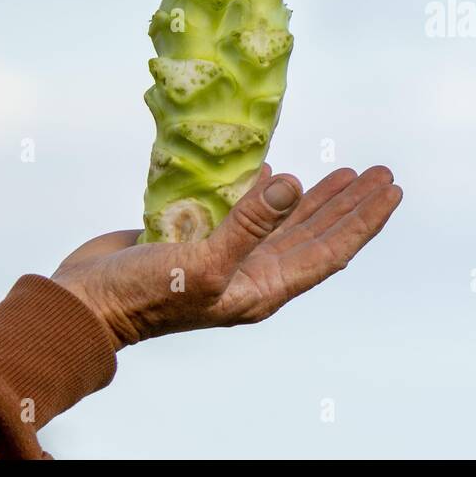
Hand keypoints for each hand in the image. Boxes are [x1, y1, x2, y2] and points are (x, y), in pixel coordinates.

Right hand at [51, 165, 402, 349]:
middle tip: (380, 172)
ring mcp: (228, 256)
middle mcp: (253, 273)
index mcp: (263, 288)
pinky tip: (279, 171)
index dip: (363, 221)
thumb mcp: (204, 262)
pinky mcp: (200, 238)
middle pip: (316, 234)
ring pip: (287, 223)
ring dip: (316, 198)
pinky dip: (266, 191)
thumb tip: (294, 182)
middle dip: (349, 204)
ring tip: (346, 172)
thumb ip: (251, 222)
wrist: (83, 305)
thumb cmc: (145, 296)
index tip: (392, 190)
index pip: (330, 251)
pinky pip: (246, 211)